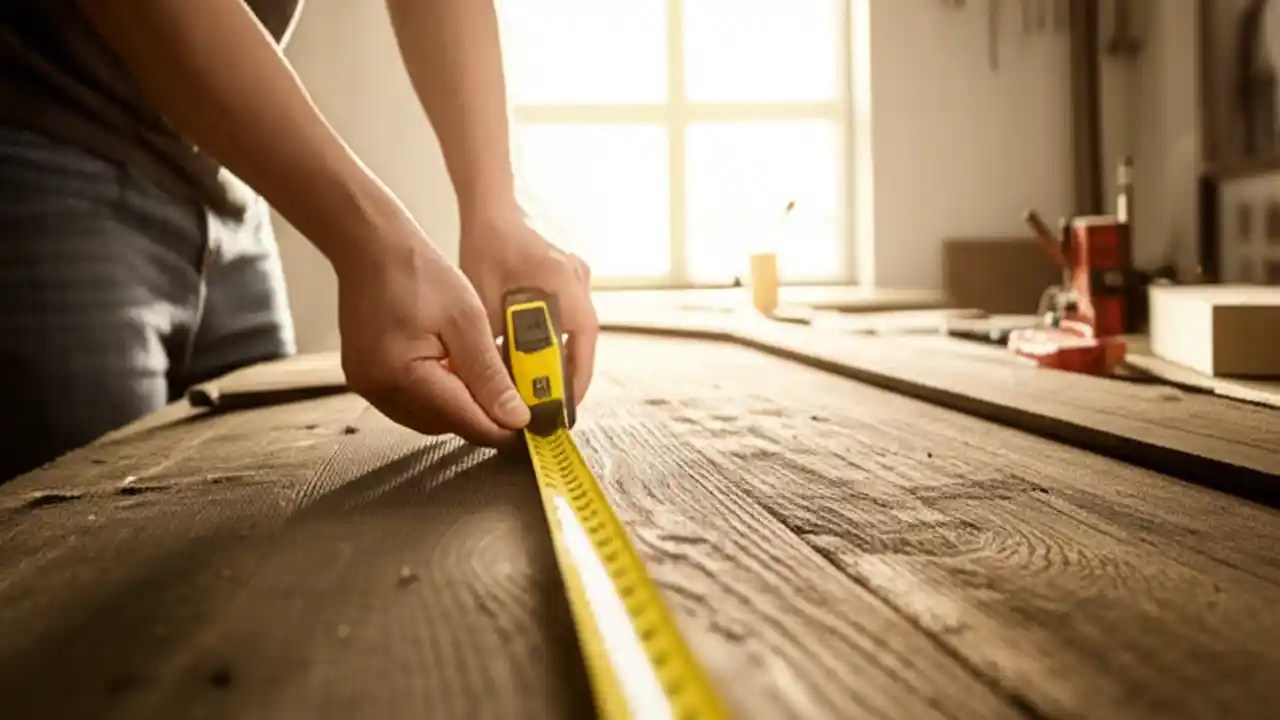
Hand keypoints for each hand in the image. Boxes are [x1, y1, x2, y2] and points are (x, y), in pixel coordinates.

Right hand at [334, 209, 529, 446]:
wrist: (372, 247)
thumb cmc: (417, 272)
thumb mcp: (467, 321)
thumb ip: (490, 374)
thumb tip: (514, 417)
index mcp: (404, 375)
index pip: (466, 422)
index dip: (502, 428)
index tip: (529, 423)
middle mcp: (380, 389)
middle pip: (446, 426)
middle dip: (481, 416)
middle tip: (512, 398)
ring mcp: (367, 387)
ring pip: (428, 419)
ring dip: (458, 408)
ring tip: (481, 378)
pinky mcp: (365, 380)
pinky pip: (408, 404)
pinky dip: (435, 396)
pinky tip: (451, 372)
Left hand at [459, 208, 598, 407]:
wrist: (489, 214)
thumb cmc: (489, 255)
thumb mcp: (489, 311)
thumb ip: (501, 351)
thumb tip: (504, 392)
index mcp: (568, 292)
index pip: (580, 353)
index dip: (572, 387)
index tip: (560, 413)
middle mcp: (581, 285)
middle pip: (580, 345)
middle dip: (562, 375)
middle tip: (545, 404)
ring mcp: (577, 279)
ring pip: (572, 331)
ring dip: (556, 355)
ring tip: (537, 382)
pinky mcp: (567, 277)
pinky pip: (566, 315)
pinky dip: (552, 335)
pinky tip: (531, 348)